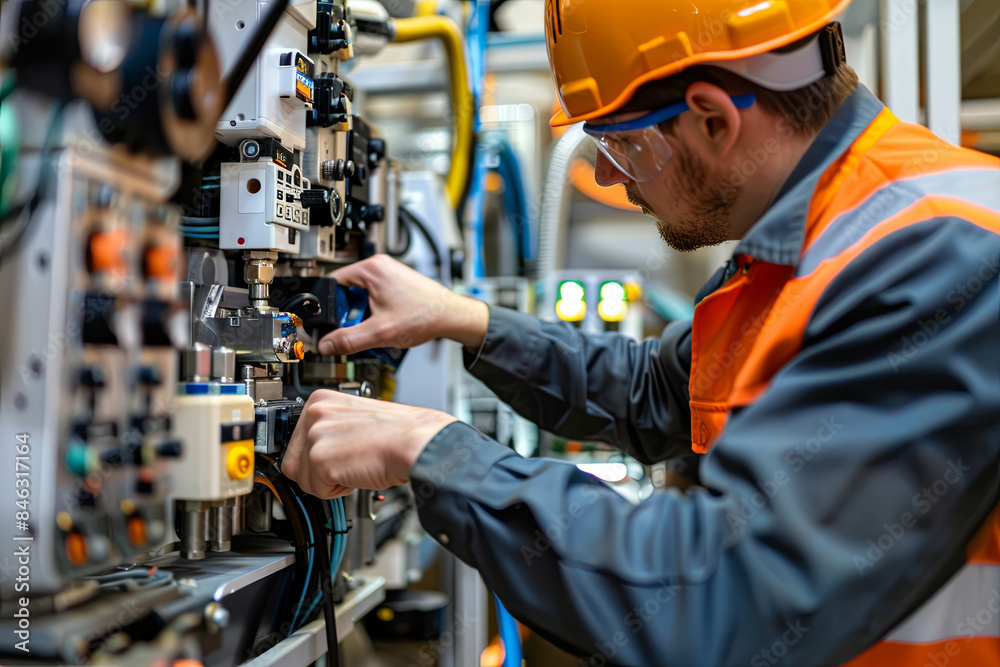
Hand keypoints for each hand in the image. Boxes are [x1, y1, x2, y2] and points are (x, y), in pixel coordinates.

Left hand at [281, 389, 456, 497]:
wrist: (417, 442)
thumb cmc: (399, 432)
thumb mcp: (355, 419)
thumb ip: (330, 430)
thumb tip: (314, 451)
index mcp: (322, 400)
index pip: (297, 440)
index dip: (318, 456)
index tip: (334, 457)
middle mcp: (315, 413)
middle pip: (293, 461)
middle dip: (318, 472)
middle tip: (347, 465)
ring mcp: (316, 434)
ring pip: (303, 478)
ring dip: (328, 482)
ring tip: (355, 467)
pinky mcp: (320, 458)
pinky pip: (316, 491)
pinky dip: (337, 491)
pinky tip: (358, 474)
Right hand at [318, 255, 488, 354]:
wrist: (452, 316)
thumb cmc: (426, 314)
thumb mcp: (381, 332)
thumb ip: (349, 340)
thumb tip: (326, 345)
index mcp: (371, 268)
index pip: (332, 283)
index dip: (328, 306)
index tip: (330, 322)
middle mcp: (379, 266)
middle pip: (346, 291)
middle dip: (348, 313)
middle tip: (354, 328)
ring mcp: (388, 274)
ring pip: (360, 297)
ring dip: (362, 314)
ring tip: (373, 327)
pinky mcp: (395, 284)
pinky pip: (373, 298)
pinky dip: (373, 312)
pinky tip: (383, 324)